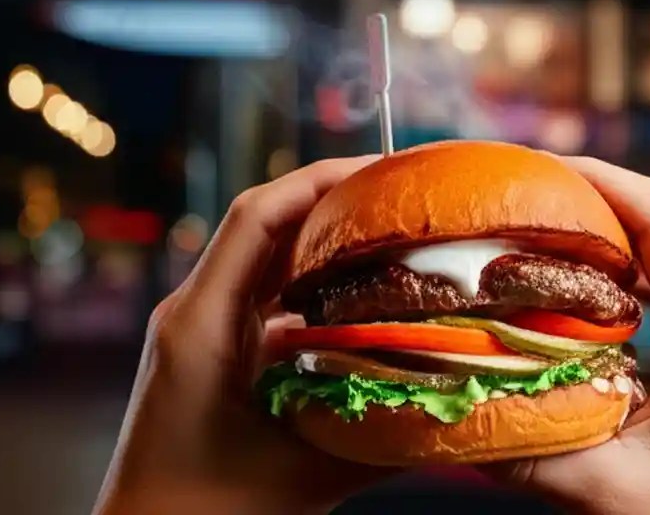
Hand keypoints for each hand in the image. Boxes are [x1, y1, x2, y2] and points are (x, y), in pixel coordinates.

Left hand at [93, 157, 385, 514]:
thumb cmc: (202, 514)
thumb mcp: (302, 474)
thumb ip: (380, 436)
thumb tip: (456, 404)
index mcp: (200, 324)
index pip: (257, 217)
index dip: (320, 180)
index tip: (381, 169)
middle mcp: (192, 314)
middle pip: (265, 227)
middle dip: (333, 202)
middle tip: (403, 197)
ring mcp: (199, 332)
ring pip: (266, 261)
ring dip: (324, 243)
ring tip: (392, 236)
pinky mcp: (211, 355)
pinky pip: (264, 300)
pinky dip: (312, 289)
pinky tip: (361, 300)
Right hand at [489, 157, 649, 513]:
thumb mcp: (609, 492)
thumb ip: (524, 450)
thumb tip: (442, 408)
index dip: (592, 176)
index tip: (524, 167)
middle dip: (583, 193)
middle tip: (506, 194)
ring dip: (596, 228)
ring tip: (522, 226)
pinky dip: (610, 268)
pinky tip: (558, 286)